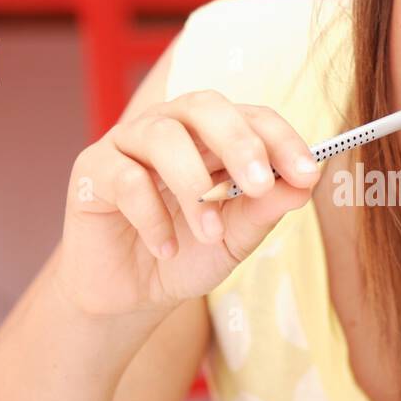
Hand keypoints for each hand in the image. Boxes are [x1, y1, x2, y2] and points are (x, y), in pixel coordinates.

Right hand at [55, 93, 320, 315]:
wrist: (132, 294)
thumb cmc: (188, 254)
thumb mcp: (236, 237)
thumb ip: (265, 209)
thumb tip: (304, 185)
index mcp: (213, 135)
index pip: (253, 117)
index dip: (282, 140)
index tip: (308, 174)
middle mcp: (172, 127)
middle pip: (205, 106)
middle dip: (238, 142)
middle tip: (258, 185)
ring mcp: (128, 143)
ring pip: (163, 137)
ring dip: (193, 185)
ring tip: (208, 234)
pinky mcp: (93, 171)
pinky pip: (125, 178)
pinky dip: (151, 217)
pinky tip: (166, 250)